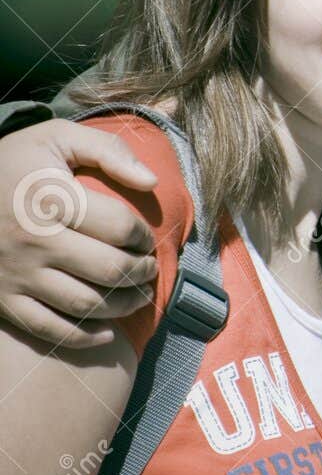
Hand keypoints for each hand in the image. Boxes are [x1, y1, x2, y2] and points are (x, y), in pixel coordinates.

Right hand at [0, 119, 159, 348]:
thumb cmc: (14, 163)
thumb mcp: (57, 137)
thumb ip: (108, 150)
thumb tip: (152, 181)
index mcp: (48, 198)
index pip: (118, 226)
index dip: (143, 235)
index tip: (146, 237)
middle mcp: (32, 241)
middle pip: (108, 269)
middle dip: (141, 272)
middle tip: (150, 268)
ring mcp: (15, 274)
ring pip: (85, 305)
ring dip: (124, 305)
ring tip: (140, 294)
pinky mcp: (2, 300)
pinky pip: (49, 329)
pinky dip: (84, 337)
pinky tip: (107, 330)